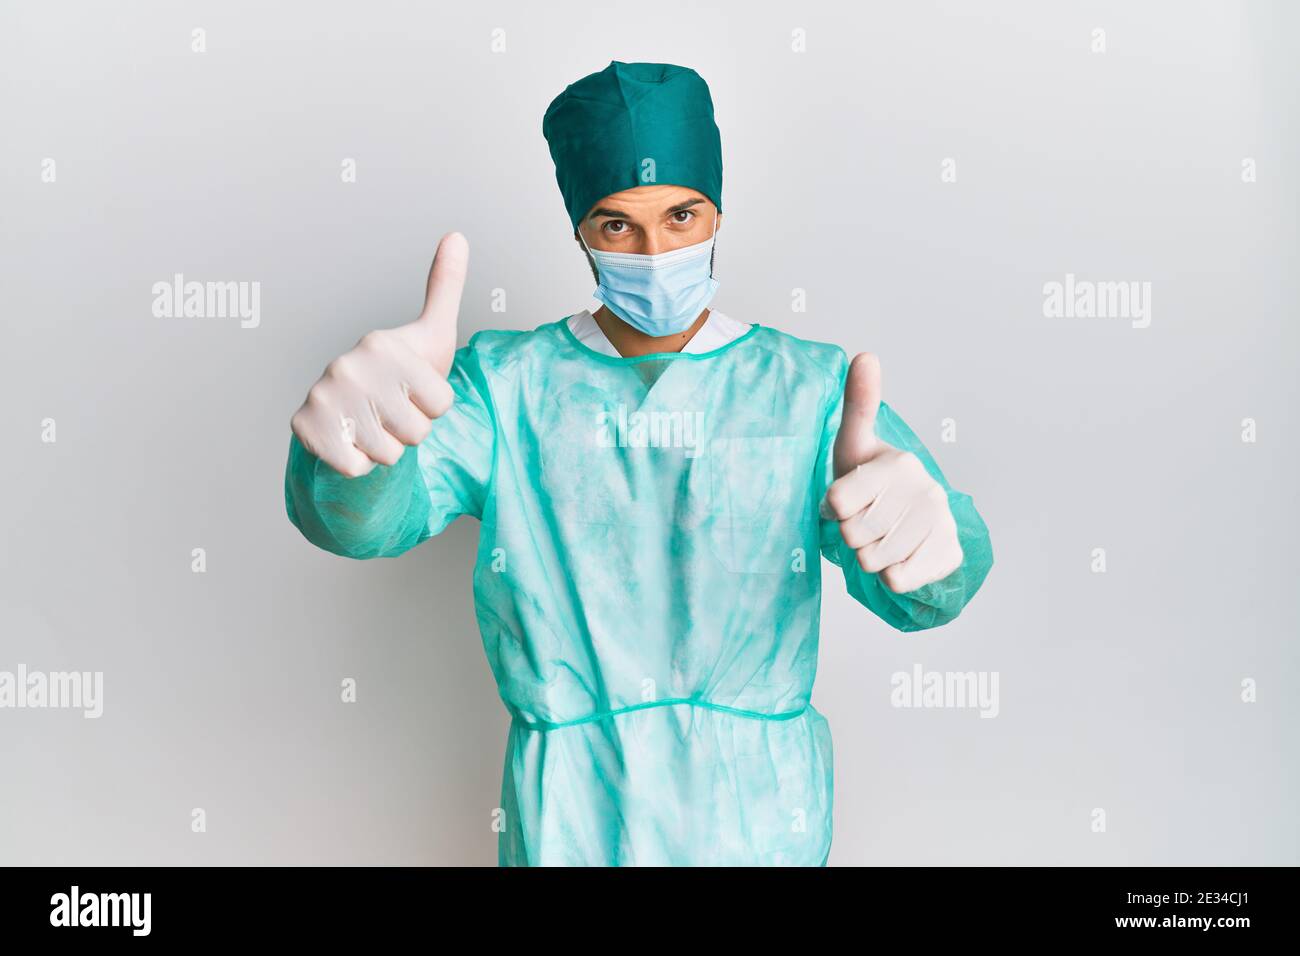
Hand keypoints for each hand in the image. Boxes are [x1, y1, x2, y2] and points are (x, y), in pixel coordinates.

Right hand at [290, 232, 468, 477]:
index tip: (414, 392)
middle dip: (411, 433)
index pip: (443, 405)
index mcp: (382, 344)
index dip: (434, 408)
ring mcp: (323, 397)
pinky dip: (359, 464)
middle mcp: (347, 365)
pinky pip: (358, 468)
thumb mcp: (431, 334)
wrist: (348, 412)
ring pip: (390, 455)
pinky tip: (350, 440)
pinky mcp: (306, 429)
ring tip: (372, 426)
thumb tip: (457, 234)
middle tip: (392, 413)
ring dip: (386, 450)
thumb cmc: (399, 375)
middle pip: (418, 433)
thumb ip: (446, 287)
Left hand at [821, 353, 962, 593]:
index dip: (832, 510)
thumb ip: (858, 405)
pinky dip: (890, 575)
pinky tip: (898, 558)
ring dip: (868, 557)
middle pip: (852, 534)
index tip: (846, 501)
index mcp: (898, 464)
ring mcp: (941, 524)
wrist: (917, 526)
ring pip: (873, 559)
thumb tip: (865, 355)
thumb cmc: (874, 484)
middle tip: (863, 523)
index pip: (835, 503)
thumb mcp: (855, 446)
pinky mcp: (949, 555)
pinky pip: (898, 579)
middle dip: (850, 535)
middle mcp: (925, 491)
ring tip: (879, 539)